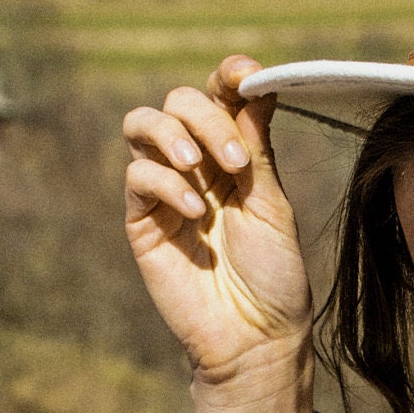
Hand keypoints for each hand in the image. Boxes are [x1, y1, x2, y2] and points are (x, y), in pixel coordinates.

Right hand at [123, 60, 312, 393]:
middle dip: (206, 116)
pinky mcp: (142, 220)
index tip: (247, 74)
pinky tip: (195, 214)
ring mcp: (166, 189)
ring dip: (173, 134)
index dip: (229, 74)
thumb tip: (254, 88)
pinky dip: (166, 183)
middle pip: (180, 101)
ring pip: (144, 124)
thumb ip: (257, 149)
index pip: (222, 96)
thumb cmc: (275, 277)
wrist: (256, 338)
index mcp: (236, 155)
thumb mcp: (273, 205)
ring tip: (200, 167)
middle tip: (234, 161)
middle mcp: (197, 165)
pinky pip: (138, 176)